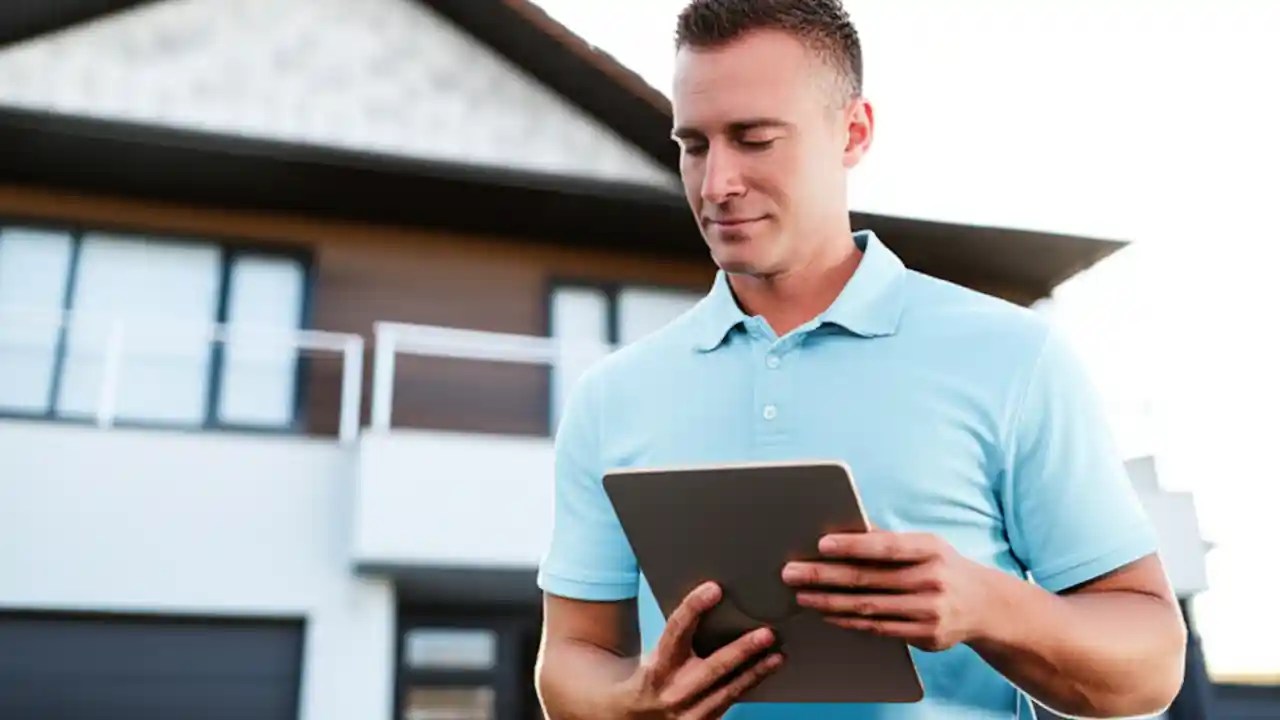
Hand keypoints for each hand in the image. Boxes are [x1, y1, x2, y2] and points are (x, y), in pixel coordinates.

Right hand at [616, 581, 784, 718]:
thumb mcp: (656, 657)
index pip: (676, 630)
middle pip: (713, 668)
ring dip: (755, 673)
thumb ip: (680, 637)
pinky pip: (730, 704)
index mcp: (658, 666)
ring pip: (728, 692)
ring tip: (777, 656)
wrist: (635, 719)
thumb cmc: (652, 678)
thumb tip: (714, 599)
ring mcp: (689, 714)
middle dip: (741, 650)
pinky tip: (766, 672)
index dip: (694, 608)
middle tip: (766, 633)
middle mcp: (673, 691)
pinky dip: (749, 686)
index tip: (714, 588)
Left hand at [781, 531, 994, 651]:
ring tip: (801, 595)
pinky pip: (878, 629)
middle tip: (792, 572)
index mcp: (930, 549)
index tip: (821, 544)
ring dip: (829, 602)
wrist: (985, 606)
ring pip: (868, 607)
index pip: (886, 546)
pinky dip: (849, 621)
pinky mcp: (926, 635)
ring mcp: (930, 611)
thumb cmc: (943, 566)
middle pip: (868, 579)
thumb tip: (844, 526)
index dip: (853, 545)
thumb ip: (887, 539)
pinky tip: (827, 614)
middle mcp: (932, 580)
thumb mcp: (925, 545)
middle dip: (824, 575)